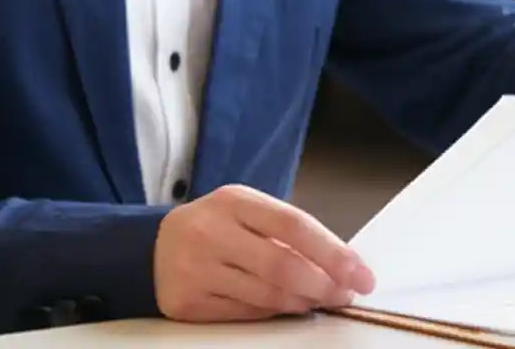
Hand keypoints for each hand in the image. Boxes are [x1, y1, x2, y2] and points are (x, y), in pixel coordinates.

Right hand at [154, 184, 375, 321]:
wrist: (152, 248)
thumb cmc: (219, 228)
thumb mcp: (248, 212)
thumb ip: (289, 232)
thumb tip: (342, 266)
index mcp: (235, 201)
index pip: (295, 225)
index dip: (335, 253)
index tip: (363, 275)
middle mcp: (211, 232)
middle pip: (283, 265)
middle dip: (325, 285)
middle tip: (347, 295)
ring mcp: (195, 269)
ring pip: (267, 295)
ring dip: (304, 302)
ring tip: (322, 300)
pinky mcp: (186, 304)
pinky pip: (246, 314)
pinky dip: (274, 313)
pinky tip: (289, 307)